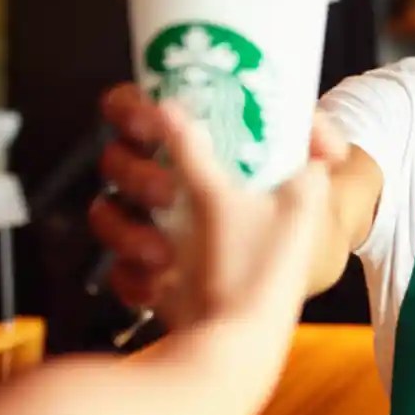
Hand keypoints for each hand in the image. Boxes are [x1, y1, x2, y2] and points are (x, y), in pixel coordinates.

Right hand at [89, 83, 345, 328]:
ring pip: (106, 215)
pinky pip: (117, 272)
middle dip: (136, 173)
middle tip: (167, 191)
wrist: (284, 308)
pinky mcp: (143, 275)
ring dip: (127, 231)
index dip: (132, 107)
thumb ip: (309, 144)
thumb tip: (305, 111)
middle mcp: (161, 183)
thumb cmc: (294, 237)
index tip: (154, 119)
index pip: (140, 109)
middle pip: (116, 159)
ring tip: (164, 253)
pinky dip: (133, 280)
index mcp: (193, 149)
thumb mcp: (301, 192)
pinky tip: (162, 285)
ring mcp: (147, 229)